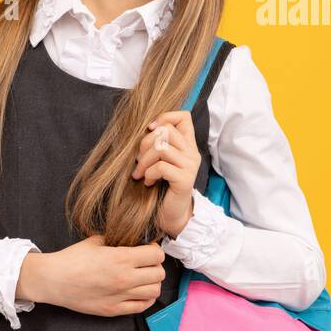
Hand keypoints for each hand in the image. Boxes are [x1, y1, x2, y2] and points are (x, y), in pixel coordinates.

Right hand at [16, 236, 165, 316]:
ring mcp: (120, 296)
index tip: (147, 250)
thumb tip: (130, 241)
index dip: (154, 250)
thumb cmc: (71, 259)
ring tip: (143, 279)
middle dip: (155, 266)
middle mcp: (124, 278)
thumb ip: (116, 240)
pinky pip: (142, 307)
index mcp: (121, 258)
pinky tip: (138, 292)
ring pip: (155, 291)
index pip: (157, 255)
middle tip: (145, 264)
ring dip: (152, 283)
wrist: (53, 280)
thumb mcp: (95, 241)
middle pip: (159, 274)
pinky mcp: (113, 310)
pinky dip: (145, 299)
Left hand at [132, 110, 199, 238]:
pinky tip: (148, 183)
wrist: (171, 214)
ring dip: (144, 161)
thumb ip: (156, 144)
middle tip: (138, 160)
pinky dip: (149, 174)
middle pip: (167, 131)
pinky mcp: (185, 179)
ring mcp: (190, 165)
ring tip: (139, 173)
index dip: (165, 117)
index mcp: (187, 145)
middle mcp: (192, 152)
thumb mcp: (158, 161)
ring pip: (162, 148)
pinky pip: (161, 167)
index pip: (184, 117)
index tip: (150, 129)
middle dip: (145, 143)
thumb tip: (143, 129)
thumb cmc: (161, 186)